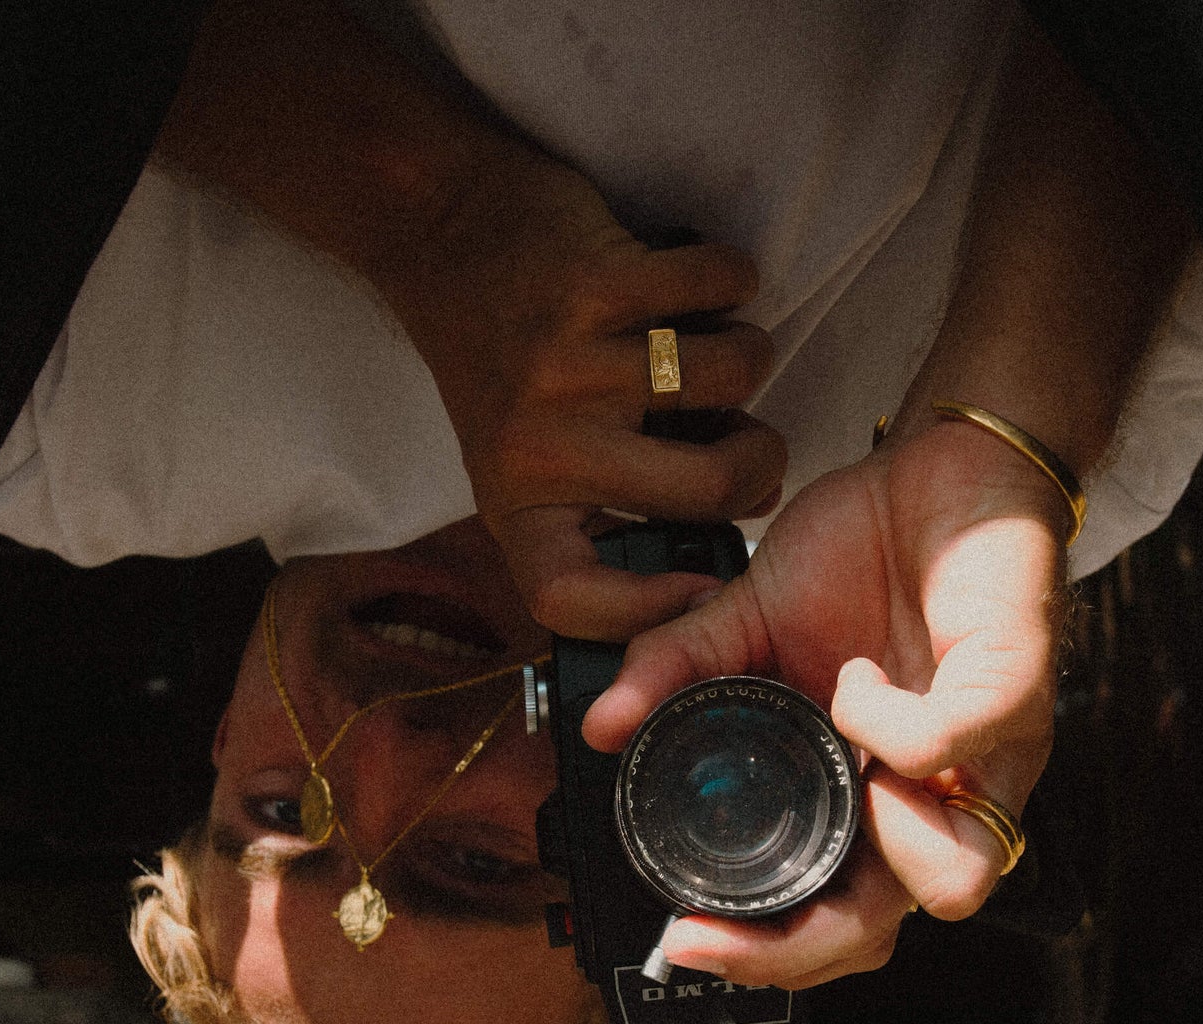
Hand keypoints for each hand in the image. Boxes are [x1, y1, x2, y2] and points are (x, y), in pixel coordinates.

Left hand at [381, 144, 785, 640]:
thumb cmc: (502, 362)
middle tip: (754, 437)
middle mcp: (539, 448)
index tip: (707, 589)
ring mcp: (568, 366)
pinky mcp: (595, 282)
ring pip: (734, 375)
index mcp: (517, 508)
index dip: (648, 613)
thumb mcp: (526, 462)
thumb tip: (755, 506)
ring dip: (748, 354)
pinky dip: (731, 278)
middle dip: (763, 458)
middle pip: (710, 487)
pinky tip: (700, 284)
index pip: (569, 598)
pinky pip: (724, 287)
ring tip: (714, 346)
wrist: (439, 231)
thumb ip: (619, 501)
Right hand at [581, 415, 1069, 988]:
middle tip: (715, 926)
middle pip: (882, 935)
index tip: (683, 937)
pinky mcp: (1019, 692)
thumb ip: (678, 671)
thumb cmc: (864, 554)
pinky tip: (857, 678)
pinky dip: (882, 721)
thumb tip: (602, 727)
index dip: (762, 955)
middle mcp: (933, 799)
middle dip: (792, 950)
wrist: (945, 469)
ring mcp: (987, 759)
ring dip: (874, 844)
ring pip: (960, 880)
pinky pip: (952, 748)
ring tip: (833, 768)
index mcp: (870, 794)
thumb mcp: (749, 619)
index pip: (833, 922)